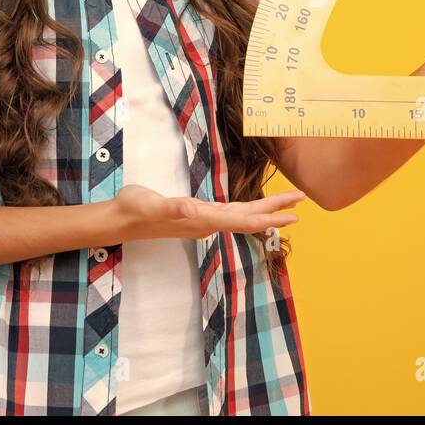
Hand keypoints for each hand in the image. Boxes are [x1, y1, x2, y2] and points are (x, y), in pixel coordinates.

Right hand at [113, 182, 305, 241]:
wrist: (122, 220)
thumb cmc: (136, 209)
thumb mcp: (151, 204)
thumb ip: (171, 207)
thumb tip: (191, 208)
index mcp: (203, 219)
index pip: (242, 220)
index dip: (268, 217)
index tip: (292, 214)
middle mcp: (208, 222)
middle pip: (249, 218)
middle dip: (276, 211)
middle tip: (302, 201)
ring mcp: (204, 220)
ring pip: (242, 216)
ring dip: (265, 210)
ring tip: (287, 205)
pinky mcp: (199, 215)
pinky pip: (231, 213)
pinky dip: (248, 209)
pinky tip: (255, 208)